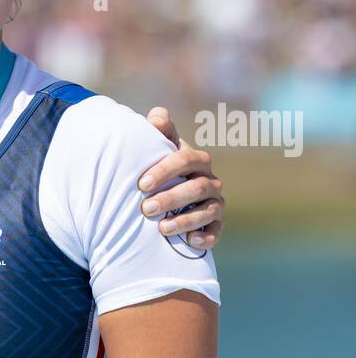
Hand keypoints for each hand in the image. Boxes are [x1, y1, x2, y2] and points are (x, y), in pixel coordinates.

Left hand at [141, 108, 223, 250]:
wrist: (163, 197)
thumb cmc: (157, 169)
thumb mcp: (156, 149)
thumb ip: (158, 131)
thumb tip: (158, 116)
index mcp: (195, 160)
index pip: (185, 160)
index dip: (165, 171)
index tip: (141, 185)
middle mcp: (209, 180)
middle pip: (198, 187)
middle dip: (172, 198)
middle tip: (146, 209)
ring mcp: (215, 203)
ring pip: (208, 210)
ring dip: (185, 220)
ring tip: (161, 229)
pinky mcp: (215, 225)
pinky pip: (216, 232)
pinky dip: (205, 237)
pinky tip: (189, 241)